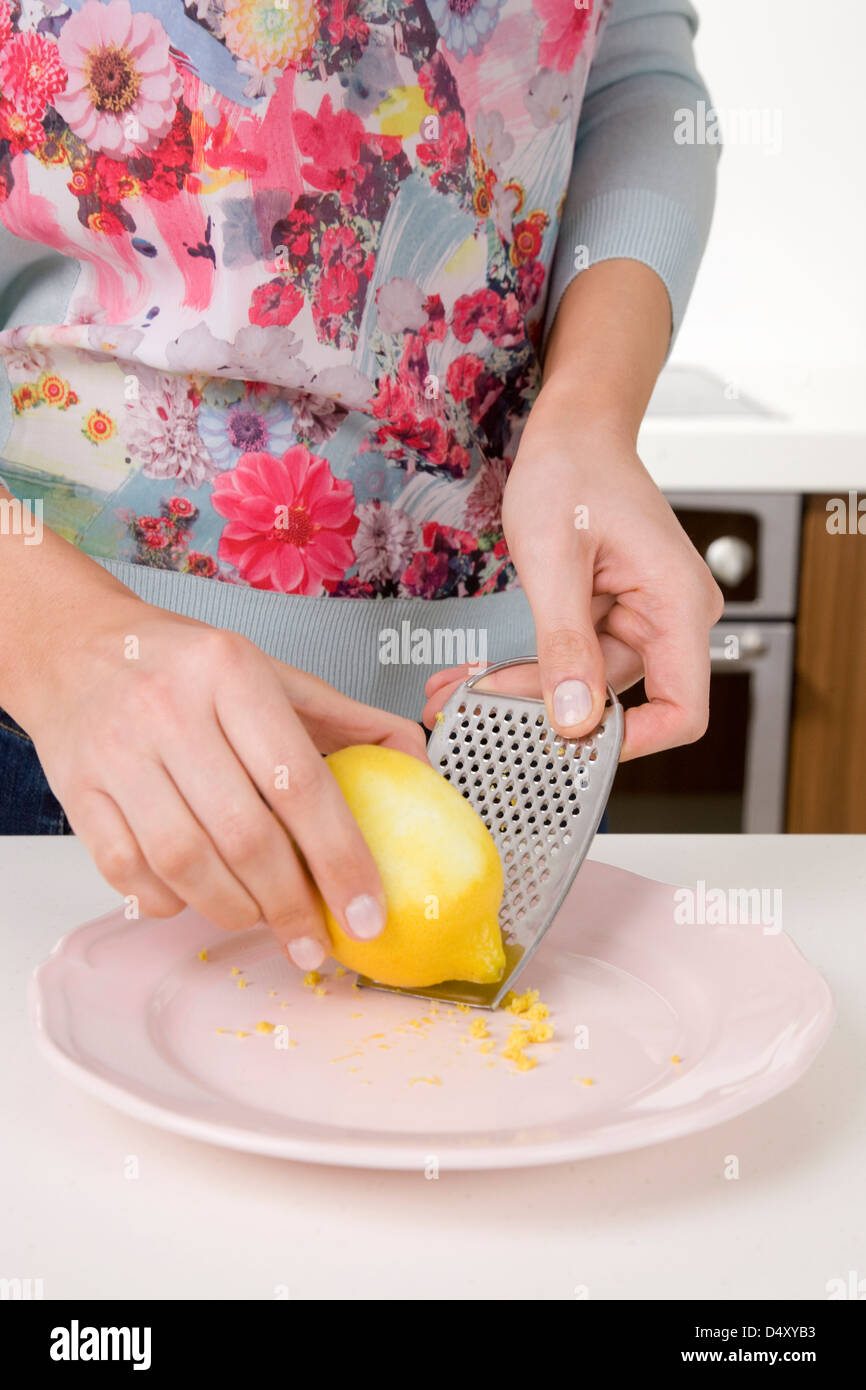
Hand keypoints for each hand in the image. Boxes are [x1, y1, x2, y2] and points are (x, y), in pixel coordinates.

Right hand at [19, 592, 426, 967]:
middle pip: (245, 835)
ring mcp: (116, 753)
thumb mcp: (268, 670)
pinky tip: (196, 898)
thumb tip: (419, 764)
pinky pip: (127, 872)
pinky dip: (169, 901)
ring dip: (233, 908)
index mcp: (231, 673)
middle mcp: (170, 709)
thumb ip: (344, 719)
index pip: (299, 783)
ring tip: (261, 918)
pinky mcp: (77, 791)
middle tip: (315, 943)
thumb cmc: (184, 665)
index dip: (340, 858)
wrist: (73, 646)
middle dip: (290, 904)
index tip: (367, 911)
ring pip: (185, 862)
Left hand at [423, 382, 723, 759]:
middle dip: (543, 712)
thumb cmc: (574, 468)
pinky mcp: (616, 617)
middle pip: (618, 701)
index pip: (682, 710)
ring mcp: (644, 619)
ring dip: (523, 692)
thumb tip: (572, 716)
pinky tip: (479, 673)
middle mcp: (671, 618)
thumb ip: (565, 642)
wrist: (575, 427)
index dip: (631, 741)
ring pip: (585, 686)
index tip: (563, 745)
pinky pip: (574, 661)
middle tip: (471, 711)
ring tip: (460, 690)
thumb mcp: (555, 557)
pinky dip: (528, 669)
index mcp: (679, 604)